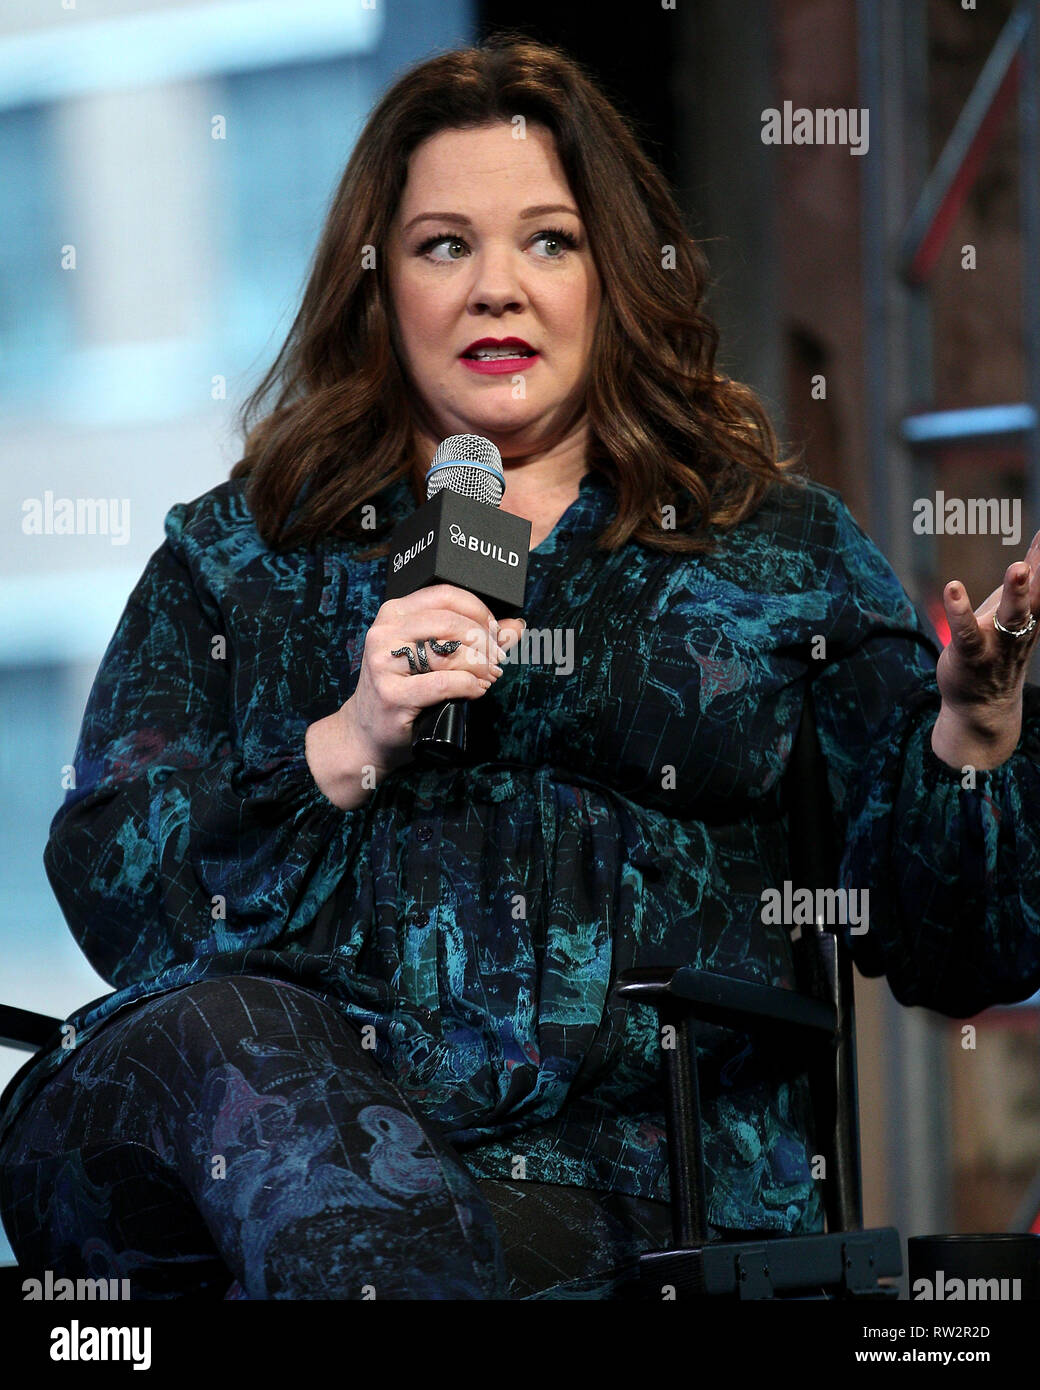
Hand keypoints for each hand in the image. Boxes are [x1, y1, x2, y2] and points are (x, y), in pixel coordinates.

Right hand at [306, 585, 524, 807]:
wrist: (366, 732)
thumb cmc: (403, 689)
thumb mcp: (430, 655)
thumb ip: (472, 637)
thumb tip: (515, 626)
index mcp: (393, 614)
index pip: (445, 596)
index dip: (478, 611)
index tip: (495, 631)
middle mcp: (384, 633)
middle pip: (450, 623)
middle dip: (483, 641)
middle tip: (496, 659)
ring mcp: (384, 664)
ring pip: (449, 652)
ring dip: (480, 665)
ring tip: (488, 676)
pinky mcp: (392, 694)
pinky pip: (445, 683)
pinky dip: (469, 686)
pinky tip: (476, 690)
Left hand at [931, 527, 1039, 769]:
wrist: (982, 706)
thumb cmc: (999, 648)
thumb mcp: (1016, 611)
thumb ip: (1030, 579)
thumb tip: (1039, 543)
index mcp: (1033, 615)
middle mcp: (1020, 628)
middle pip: (1037, 599)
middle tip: (1038, 558)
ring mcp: (997, 643)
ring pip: (1011, 617)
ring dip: (1017, 593)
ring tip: (1018, 568)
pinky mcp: (970, 654)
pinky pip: (966, 633)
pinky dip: (959, 611)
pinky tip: (953, 588)